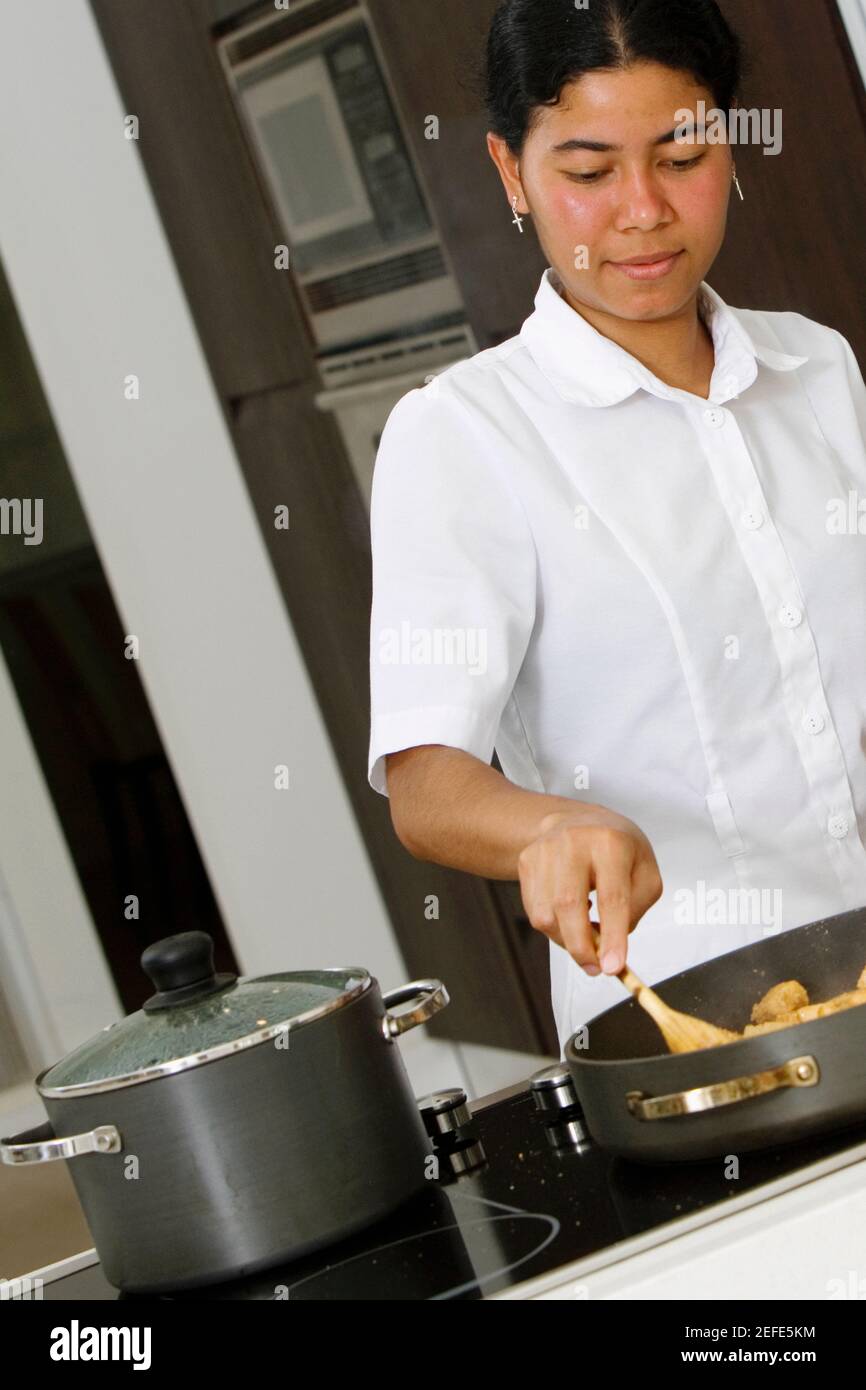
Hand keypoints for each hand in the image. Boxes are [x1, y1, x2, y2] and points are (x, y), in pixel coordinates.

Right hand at [516, 805, 662, 977]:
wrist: (577, 821)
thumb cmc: (615, 848)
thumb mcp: (645, 871)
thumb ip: (635, 908)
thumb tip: (610, 943)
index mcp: (611, 843)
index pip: (612, 897)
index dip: (612, 936)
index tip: (613, 966)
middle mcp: (574, 842)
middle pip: (569, 906)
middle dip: (581, 947)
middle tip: (594, 967)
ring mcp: (545, 850)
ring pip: (546, 914)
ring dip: (566, 939)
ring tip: (583, 934)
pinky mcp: (527, 862)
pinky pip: (534, 911)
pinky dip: (553, 926)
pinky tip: (568, 914)